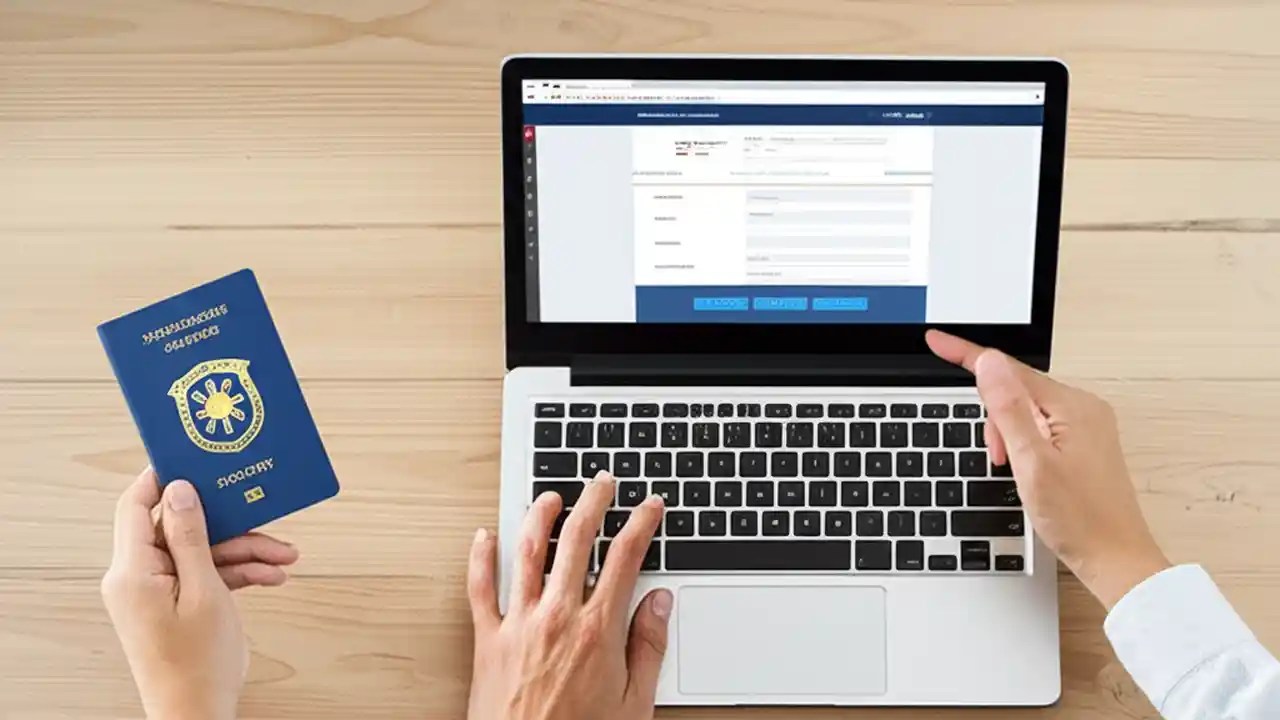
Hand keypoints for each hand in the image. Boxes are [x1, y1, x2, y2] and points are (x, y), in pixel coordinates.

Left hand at [101, 467, 299, 719]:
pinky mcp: (174, 603)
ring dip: (244, 551)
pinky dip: (238, 573)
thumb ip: (191, 537)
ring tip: (286, 555)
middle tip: (266, 514)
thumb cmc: (197, 662)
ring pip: (201, 551)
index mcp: (132, 570)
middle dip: (231, 524)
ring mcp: (156, 591)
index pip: (137, 505)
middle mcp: (137, 576)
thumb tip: (180, 489)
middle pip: (182, 528)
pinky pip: (205, 574)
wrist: (197, 714)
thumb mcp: (204, 591)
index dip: (162, 477)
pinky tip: (272, 576)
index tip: (194, 458)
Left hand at [466, 472, 672, 719]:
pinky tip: (484, 536)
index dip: (641, 523)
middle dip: (593, 501)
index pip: (625, 557)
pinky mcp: (488, 640)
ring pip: (529, 551)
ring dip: (540, 516)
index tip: (650, 506)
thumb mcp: (635, 703)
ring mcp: (519, 625)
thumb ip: (649, 647)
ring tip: (550, 496)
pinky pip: (480, 588)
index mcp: (598, 629)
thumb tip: (661, 603)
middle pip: (577, 539)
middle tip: (602, 482)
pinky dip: (480, 557)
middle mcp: (557, 617)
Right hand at [927, 331, 1169, 608]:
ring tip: (1014, 471)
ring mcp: (1086, 427)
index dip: (967, 356)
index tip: (936, 342)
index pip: (1008, 370)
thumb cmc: (1079, 520)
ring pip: (1025, 412)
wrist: (1115, 559)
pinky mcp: (1083, 444)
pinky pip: (1040, 428)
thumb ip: (1008, 409)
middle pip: (1016, 391)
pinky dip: (1023, 444)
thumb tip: (989, 363)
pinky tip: (1025, 470)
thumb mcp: (1032, 463)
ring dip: (1008, 436)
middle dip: (994, 419)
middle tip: (997, 459)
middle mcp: (1083, 409)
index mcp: (1072, 407)